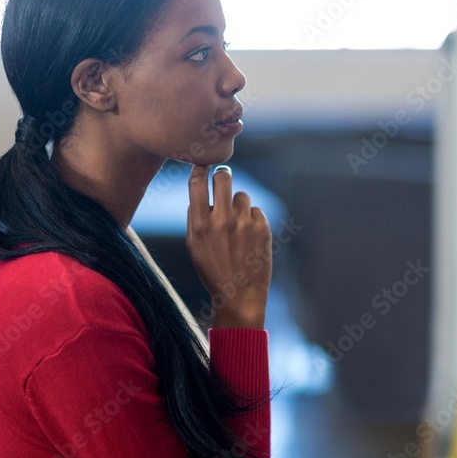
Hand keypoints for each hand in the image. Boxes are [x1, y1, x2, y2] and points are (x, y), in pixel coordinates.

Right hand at [186, 164, 271, 328]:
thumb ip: (194, 217)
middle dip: (222, 176)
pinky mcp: (262, 228)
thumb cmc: (213, 269)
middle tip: (223, 178)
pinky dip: (252, 220)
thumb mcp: (194, 245)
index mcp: (200, 225)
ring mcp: (244, 224)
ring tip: (236, 227)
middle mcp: (222, 221)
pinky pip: (255, 210)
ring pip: (241, 196)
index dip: (200, 168)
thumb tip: (199, 190)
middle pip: (223, 178)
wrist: (238, 295)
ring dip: (237, 205)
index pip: (196, 183)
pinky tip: (248, 238)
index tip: (203, 162)